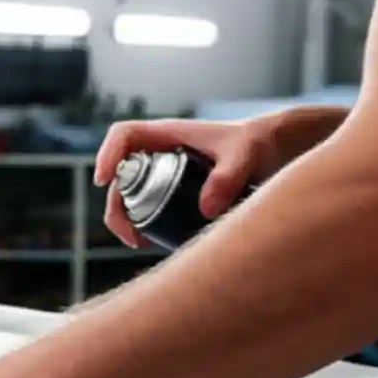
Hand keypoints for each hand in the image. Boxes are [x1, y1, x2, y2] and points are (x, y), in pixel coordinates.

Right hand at [94, 117, 286, 246]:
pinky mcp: (174, 189)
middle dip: (116, 205)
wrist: (273, 150)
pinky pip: (148, 204)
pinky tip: (155, 239)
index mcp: (167, 134)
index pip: (124, 135)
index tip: (104, 181)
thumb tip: (205, 209)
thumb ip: (227, 177)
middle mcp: (159, 152)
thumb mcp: (245, 156)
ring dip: (126, 218)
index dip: (107, 155)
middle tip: (130, 234)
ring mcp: (164, 171)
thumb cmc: (257, 143)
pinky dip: (144, 223)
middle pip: (121, 174)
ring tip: (139, 243)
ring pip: (130, 193)